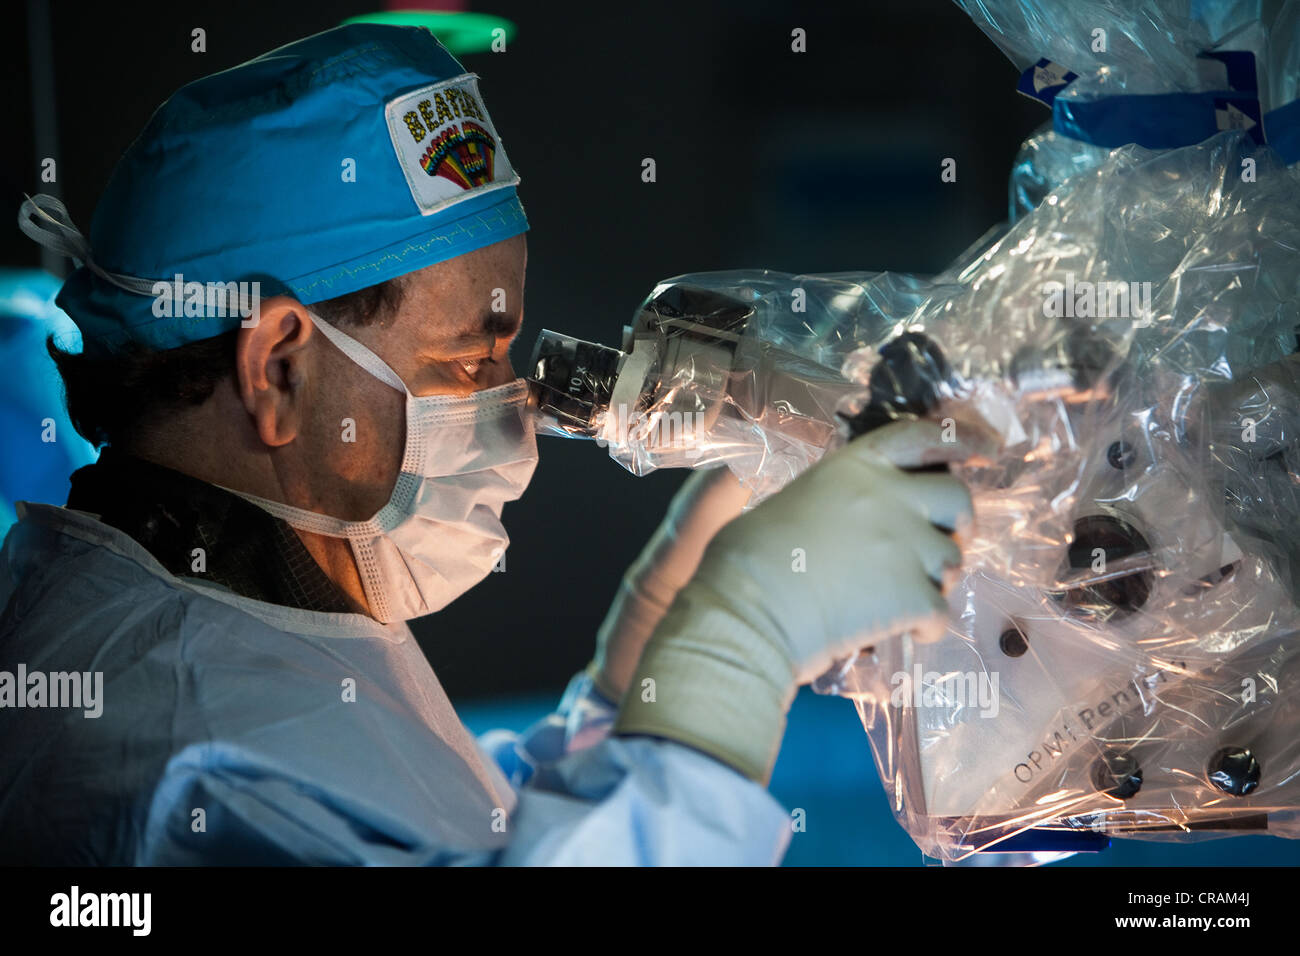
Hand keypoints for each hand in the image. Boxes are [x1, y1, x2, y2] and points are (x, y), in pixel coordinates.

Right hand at [614, 418, 996, 782]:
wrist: (749, 610)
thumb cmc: (747, 560)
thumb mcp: (790, 501)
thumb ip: (835, 501)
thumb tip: (844, 525)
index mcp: (855, 467)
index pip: (919, 439)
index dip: (960, 441)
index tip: (986, 450)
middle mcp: (890, 497)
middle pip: (956, 497)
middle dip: (958, 523)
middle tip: (941, 545)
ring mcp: (907, 546)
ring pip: (952, 560)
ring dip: (936, 579)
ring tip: (905, 598)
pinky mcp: (914, 595)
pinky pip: (940, 612)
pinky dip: (926, 626)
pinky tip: (904, 632)